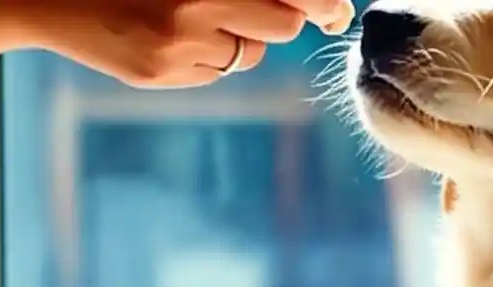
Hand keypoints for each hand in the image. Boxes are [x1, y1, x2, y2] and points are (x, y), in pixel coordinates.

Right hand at [0, 0, 355, 87]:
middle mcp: (196, 2)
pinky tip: (168, 38)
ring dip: (240, 39)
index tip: (332, 11)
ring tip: (196, 17)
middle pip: (283, 26)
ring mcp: (177, 43)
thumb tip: (305, 6)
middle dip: (284, 20)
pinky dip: (206, 58)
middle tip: (265, 12)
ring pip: (248, 54)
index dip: (323, 4)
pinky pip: (213, 72)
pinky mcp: (160, 73)